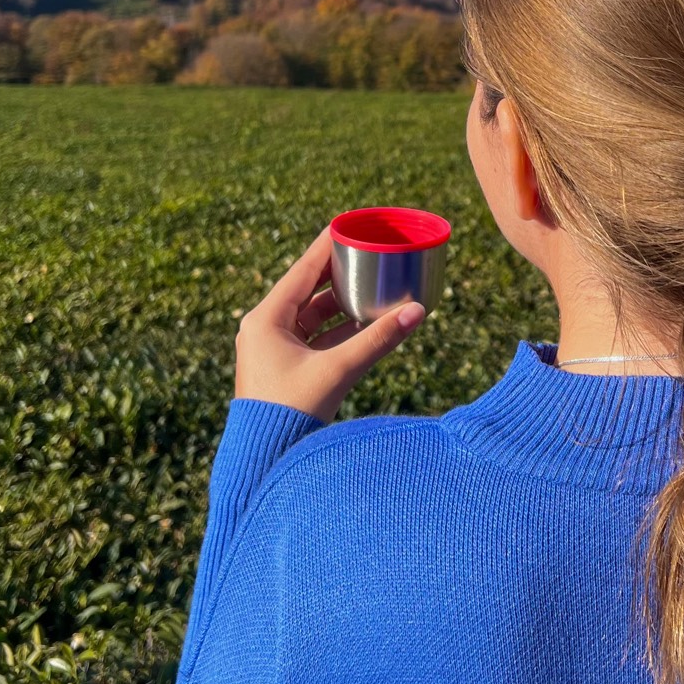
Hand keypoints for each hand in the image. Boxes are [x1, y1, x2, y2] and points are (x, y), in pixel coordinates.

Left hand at [234, 226, 426, 420]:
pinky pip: (315, 336)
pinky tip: (365, 320)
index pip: (304, 268)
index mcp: (267, 318)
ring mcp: (274, 347)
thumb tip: (418, 311)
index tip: (352, 224)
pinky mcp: (285, 367)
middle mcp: (266, 327)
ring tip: (373, 285)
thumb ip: (378, 340)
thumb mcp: (338, 370)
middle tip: (370, 253)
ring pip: (314, 314)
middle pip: (309, 288)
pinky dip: (339, 328)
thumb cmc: (292, 412)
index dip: (329, 245)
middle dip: (341, 272)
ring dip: (342, 302)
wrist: (264, 459)